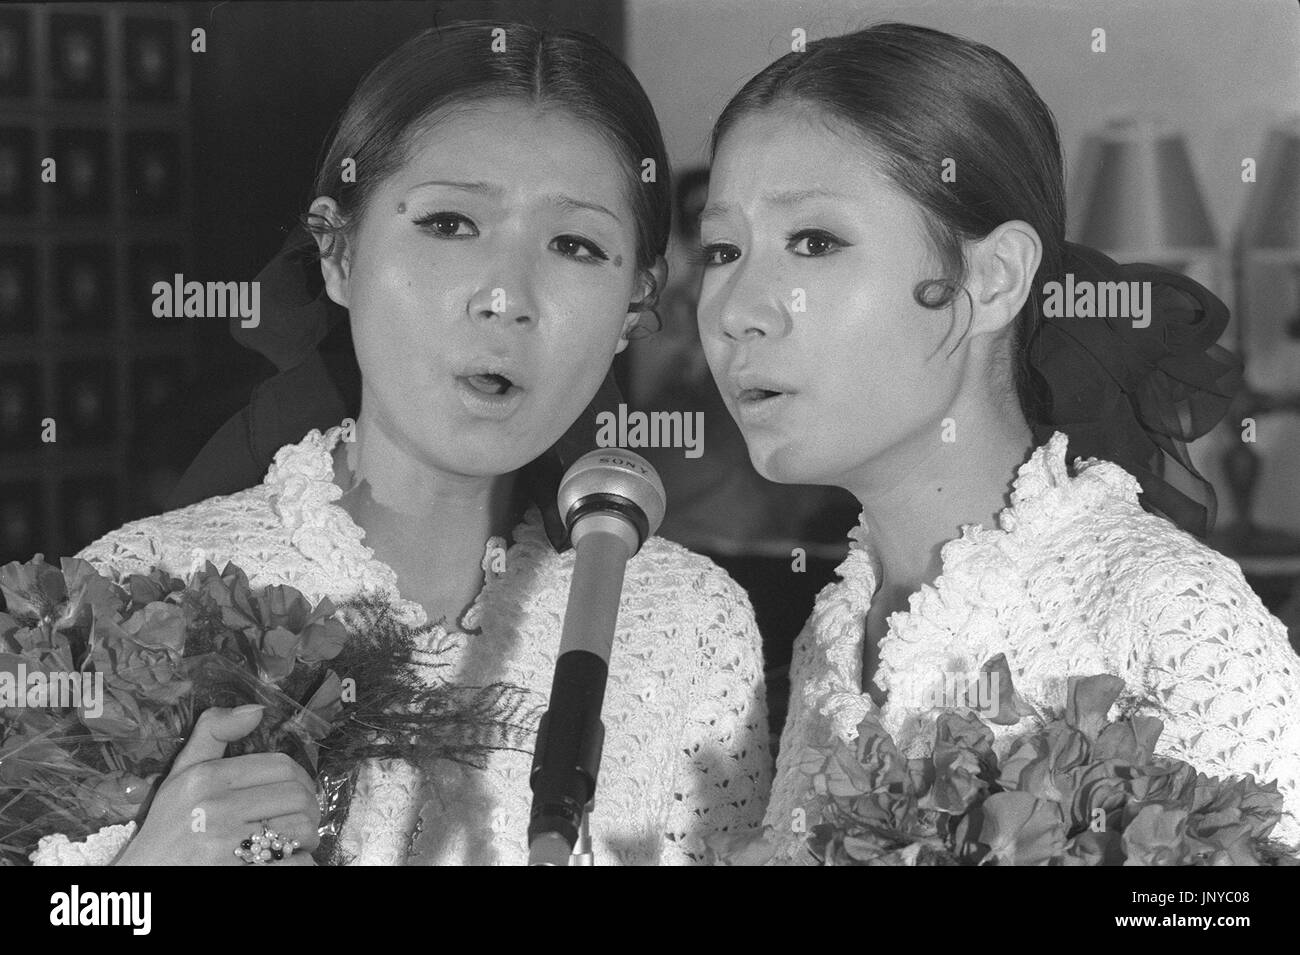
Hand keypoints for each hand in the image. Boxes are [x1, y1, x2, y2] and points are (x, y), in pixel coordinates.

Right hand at [114, 704, 320, 865]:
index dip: (301, 779)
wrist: (143, 876)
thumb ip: (213, 734)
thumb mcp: (181, 775)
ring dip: (308, 839)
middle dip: (309, 811)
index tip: (299, 793)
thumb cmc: (168, 827)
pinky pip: (292, 863)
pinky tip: (287, 862)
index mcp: (205, 778)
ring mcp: (223, 844)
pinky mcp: (233, 873)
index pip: (281, 766)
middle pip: (297, 797)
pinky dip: (300, 862)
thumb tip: (256, 710)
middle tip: (303, 821)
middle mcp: (214, 808)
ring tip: (296, 843)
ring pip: (300, 830)